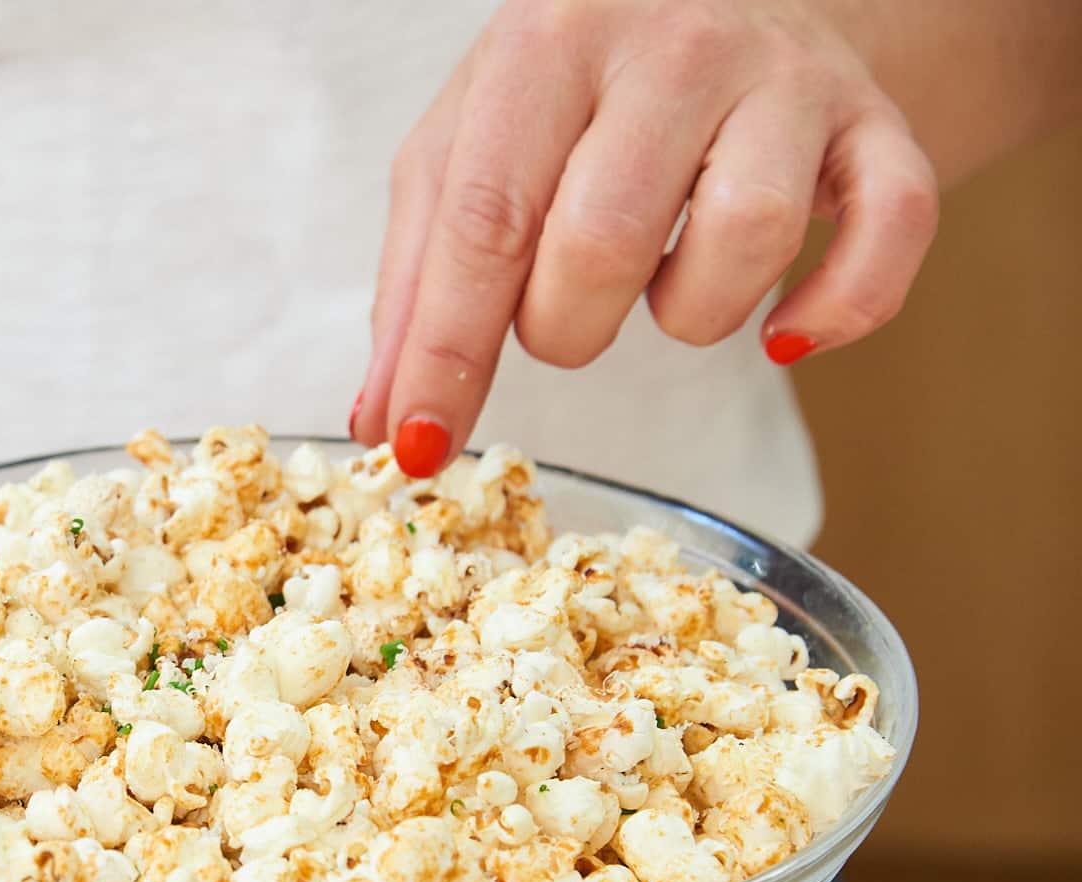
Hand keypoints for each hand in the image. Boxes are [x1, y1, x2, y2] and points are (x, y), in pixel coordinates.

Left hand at [351, 0, 940, 475]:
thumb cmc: (574, 97)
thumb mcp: (465, 153)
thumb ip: (417, 283)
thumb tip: (386, 421)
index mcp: (548, 43)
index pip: (487, 218)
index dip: (448, 348)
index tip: (422, 443)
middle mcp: (674, 45)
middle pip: (605, 240)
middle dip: (564, 329)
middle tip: (564, 317)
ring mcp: (788, 80)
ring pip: (746, 240)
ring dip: (691, 316)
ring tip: (665, 287)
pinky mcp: (878, 126)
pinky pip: (890, 235)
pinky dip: (839, 308)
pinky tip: (782, 330)